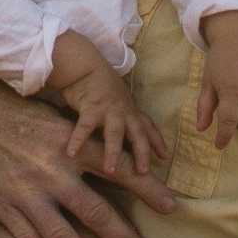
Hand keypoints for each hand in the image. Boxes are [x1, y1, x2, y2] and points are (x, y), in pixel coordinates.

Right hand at [0, 65, 174, 237]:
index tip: (173, 206)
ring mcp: (25, 194)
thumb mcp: (56, 121)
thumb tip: (123, 158)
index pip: (118, 169)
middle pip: (96, 213)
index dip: (148, 188)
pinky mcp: (2, 209)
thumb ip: (86, 143)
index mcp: (71, 145)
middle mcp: (52, 171)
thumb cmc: (17, 116)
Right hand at [49, 43, 166, 181]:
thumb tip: (127, 132)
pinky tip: (71, 153)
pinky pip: (84, 127)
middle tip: (143, 172)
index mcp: (130, 110)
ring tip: (110, 171)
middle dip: (142, 153)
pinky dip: (78, 140)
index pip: (148, 127)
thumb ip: (123, 116)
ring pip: (114, 133)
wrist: (85, 65)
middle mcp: (124, 111)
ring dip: (113, 152)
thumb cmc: (100, 84)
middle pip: (138, 134)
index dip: (157, 142)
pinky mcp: (90, 107)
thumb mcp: (118, 100)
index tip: (165, 157)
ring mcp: (108, 109)